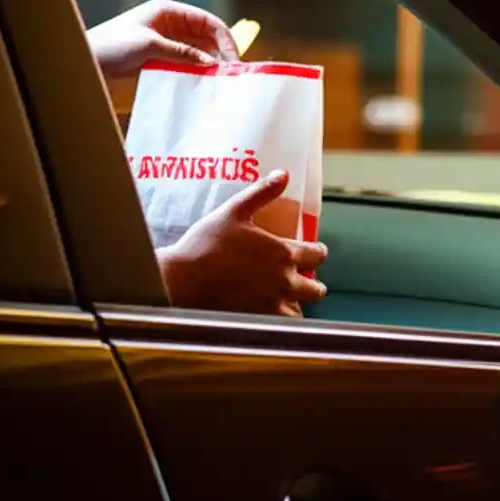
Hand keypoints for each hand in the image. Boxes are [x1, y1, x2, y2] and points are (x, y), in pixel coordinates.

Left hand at [86, 0, 240, 79]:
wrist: (85, 60)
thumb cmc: (112, 45)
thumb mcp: (150, 45)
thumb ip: (182, 52)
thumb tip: (211, 62)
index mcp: (168, 10)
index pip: (207, 21)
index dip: (225, 38)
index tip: (233, 59)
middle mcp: (170, 23)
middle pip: (206, 36)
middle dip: (220, 51)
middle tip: (230, 73)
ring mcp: (166, 40)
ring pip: (198, 50)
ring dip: (209, 62)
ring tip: (219, 79)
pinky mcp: (160, 56)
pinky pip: (186, 61)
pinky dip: (196, 70)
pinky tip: (202, 81)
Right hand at [156, 170, 327, 316]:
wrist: (180, 279)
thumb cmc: (206, 243)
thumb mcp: (234, 210)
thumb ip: (262, 192)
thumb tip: (283, 174)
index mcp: (284, 253)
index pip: (319, 255)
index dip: (317, 252)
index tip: (312, 252)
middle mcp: (285, 281)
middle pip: (317, 289)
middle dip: (313, 283)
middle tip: (302, 279)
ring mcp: (272, 304)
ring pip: (300, 310)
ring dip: (297, 303)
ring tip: (285, 297)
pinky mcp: (257, 321)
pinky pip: (280, 326)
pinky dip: (280, 320)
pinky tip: (270, 312)